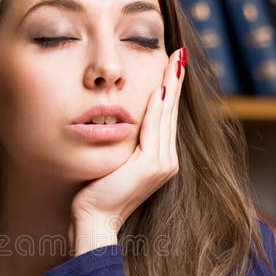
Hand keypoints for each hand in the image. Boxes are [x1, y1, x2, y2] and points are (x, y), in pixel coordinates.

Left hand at [70, 48, 183, 253]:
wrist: (94, 220)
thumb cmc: (96, 194)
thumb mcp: (113, 161)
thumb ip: (123, 143)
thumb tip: (117, 119)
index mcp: (159, 160)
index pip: (166, 117)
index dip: (170, 90)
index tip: (172, 65)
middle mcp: (167, 161)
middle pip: (171, 112)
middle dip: (175, 81)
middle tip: (180, 54)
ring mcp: (162, 164)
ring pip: (166, 116)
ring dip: (171, 86)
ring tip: (175, 62)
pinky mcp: (152, 166)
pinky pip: (155, 128)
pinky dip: (158, 107)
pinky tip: (160, 88)